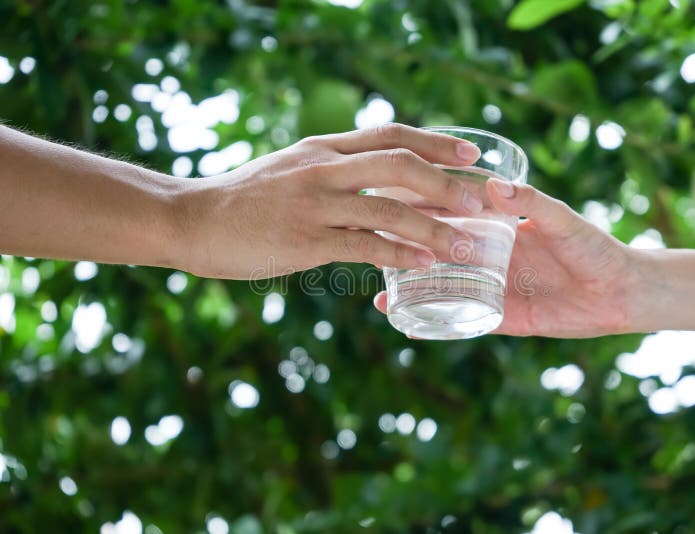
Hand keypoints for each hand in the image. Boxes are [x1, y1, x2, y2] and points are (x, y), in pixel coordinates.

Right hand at [177, 124, 483, 279]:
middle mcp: (324, 168)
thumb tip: (374, 183)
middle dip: (447, 182)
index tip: (471, 152)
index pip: (391, 135)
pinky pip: (365, 245)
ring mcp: (315, 203)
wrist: (193, 220)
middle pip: (400, 165)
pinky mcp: (305, 240)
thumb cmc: (245, 200)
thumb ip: (332, 170)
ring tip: (464, 245)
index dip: (436, 141)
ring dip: (434, 227)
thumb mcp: (292, 169)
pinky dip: (400, 254)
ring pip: (389, 208)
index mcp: (323, 148)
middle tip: (480, 201)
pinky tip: (424, 264)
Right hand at [373, 179, 639, 337]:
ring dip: (411, 289)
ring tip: (375, 289)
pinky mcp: (500, 318)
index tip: (391, 201)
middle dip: (406, 250)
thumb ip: (532, 204)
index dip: (423, 209)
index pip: (452, 215)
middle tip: (372, 246)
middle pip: (438, 252)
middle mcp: (488, 257)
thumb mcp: (562, 220)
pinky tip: (405, 324)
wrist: (620, 293)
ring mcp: (491, 288)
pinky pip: (460, 321)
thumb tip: (495, 185)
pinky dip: (433, 324)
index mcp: (498, 228)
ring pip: (442, 289)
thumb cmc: (594, 247)